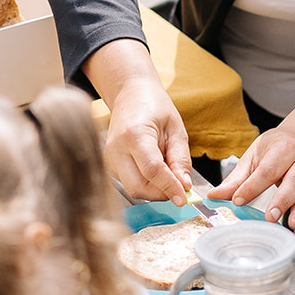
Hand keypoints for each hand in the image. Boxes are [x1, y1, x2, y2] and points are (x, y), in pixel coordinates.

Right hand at [102, 81, 191, 204]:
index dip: (169, 187)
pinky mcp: (109, 165)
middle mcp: (116, 149)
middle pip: (138, 187)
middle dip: (161, 193)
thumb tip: (184, 186)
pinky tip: (154, 169)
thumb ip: (180, 159)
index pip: (152, 170)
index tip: (184, 198)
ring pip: (133, 189)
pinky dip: (146, 184)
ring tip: (166, 170)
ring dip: (155, 189)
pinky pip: (130, 183)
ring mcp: (109, 159)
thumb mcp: (176, 129)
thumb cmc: (154, 107)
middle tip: (179, 186)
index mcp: (134, 135)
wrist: (131, 96)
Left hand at [212, 130, 294, 240]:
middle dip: (282, 201)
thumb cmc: (275, 150)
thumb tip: (214, 196)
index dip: (253, 186)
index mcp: (285, 148)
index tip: (238, 200)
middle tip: (269, 217)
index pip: (268, 169)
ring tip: (291, 226)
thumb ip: (236, 179)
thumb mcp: (254, 157)